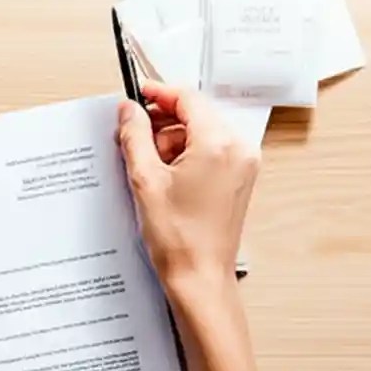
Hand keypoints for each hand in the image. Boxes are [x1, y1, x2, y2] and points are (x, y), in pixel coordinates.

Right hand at [116, 81, 259, 298]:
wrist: (199, 277)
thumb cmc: (178, 238)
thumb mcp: (145, 179)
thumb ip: (134, 136)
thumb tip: (128, 111)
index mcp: (218, 143)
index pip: (187, 99)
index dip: (158, 94)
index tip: (137, 95)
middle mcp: (238, 149)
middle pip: (195, 115)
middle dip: (161, 122)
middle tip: (131, 136)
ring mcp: (243, 164)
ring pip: (201, 133)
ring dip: (172, 141)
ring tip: (146, 166)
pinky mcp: (239, 179)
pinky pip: (210, 152)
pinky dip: (186, 156)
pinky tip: (163, 176)